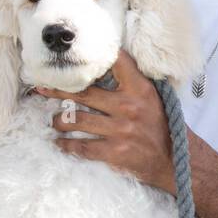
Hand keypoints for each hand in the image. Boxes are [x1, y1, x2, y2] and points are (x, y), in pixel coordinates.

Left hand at [34, 49, 175, 192]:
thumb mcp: (154, 98)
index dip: (95, 56)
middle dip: (58, 90)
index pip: (115, 62)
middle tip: (42, 88)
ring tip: (54, 121)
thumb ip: (133, 83)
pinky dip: (66, 145)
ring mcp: (120, 130)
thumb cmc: (161, 126)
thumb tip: (107, 65)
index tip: (74, 56)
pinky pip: (82, 147)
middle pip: (83, 92)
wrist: (175, 161)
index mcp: (140, 89)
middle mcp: (128, 107)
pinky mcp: (114, 152)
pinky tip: (59, 143)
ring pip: (77, 119)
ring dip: (60, 120)